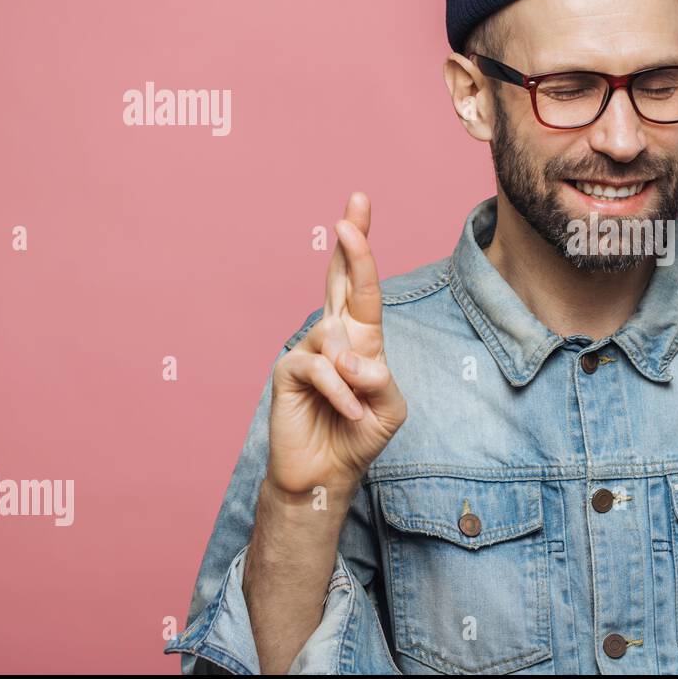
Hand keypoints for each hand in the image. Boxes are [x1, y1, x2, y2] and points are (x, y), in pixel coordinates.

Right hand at [266, 192, 407, 497]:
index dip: (362, 248)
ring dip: (354, 376)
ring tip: (358, 406)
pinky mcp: (288, 372)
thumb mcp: (388, 408)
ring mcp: (308, 351)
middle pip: (340, 280)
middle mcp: (333, 336)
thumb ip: (381, 380)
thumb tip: (355, 358)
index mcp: (361, 338)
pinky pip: (320, 368)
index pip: (362, 286)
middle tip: (355, 204)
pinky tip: (349, 413)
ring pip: (336, 337)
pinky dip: (340, 393)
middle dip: (351, 242)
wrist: (327, 475)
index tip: (359, 205)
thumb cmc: (359, 436)